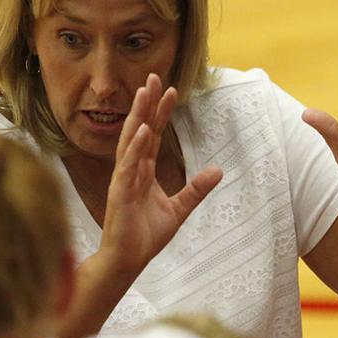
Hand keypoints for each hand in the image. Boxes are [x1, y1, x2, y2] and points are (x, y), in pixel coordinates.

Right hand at [98, 74, 221, 276]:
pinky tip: (141, 130)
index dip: (160, 113)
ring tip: (144, 93)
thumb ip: (196, 189)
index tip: (170, 90)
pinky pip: (127, 166)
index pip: (153, 135)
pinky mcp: (119, 193)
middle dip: (147, 104)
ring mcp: (123, 180)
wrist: (127, 260)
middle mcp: (131, 170)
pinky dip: (134, 148)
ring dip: (137, 116)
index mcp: (143, 172)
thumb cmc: (145, 235)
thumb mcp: (179, 209)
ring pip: (130, 141)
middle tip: (152, 77)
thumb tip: (218, 171)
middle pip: (140, 130)